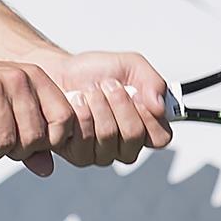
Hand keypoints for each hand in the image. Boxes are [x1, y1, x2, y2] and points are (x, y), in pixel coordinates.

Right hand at [0, 58, 78, 177]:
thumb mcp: (3, 113)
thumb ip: (27, 140)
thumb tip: (47, 169)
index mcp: (32, 76)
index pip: (64, 118)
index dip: (51, 143)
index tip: (28, 149)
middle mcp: (16, 76)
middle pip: (35, 137)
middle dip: (16, 153)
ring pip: (8, 141)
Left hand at [37, 49, 174, 165]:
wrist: (60, 72)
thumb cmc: (96, 72)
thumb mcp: (131, 65)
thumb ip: (152, 82)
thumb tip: (160, 107)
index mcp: (146, 128)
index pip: (160, 137)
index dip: (148, 115)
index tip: (134, 91)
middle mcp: (126, 145)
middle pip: (134, 136)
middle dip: (119, 104)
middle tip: (108, 84)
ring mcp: (103, 153)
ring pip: (108, 137)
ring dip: (99, 107)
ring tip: (90, 90)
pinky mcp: (79, 155)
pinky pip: (84, 142)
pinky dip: (81, 116)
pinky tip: (77, 102)